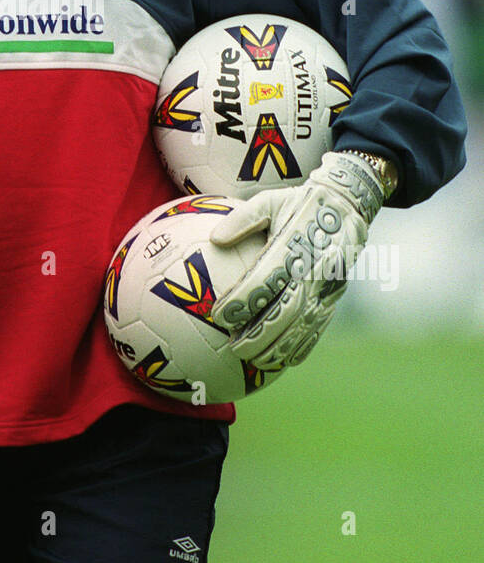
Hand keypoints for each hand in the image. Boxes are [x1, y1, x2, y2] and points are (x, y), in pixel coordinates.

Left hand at [208, 152, 385, 368]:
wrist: (348, 206)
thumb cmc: (299, 203)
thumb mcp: (270, 200)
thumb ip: (243, 219)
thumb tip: (215, 238)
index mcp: (295, 244)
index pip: (265, 279)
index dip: (243, 300)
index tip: (219, 316)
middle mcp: (314, 268)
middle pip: (286, 309)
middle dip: (260, 333)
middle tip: (234, 348)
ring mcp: (329, 285)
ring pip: (304, 324)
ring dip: (280, 347)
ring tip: (255, 362)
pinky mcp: (336, 296)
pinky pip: (320, 326)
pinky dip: (303, 346)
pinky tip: (284, 361)